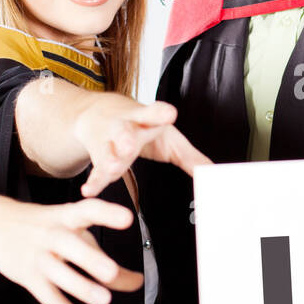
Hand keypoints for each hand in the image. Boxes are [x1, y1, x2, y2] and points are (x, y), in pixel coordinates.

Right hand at [0, 196, 142, 303]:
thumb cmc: (41, 226)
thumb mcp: (66, 225)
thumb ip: (97, 251)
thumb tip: (135, 280)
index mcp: (66, 216)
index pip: (87, 210)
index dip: (107, 214)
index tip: (127, 218)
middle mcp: (52, 235)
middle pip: (70, 246)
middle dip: (90, 259)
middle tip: (112, 273)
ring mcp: (38, 257)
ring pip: (59, 275)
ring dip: (82, 288)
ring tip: (104, 300)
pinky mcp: (28, 278)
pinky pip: (49, 297)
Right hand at [74, 97, 210, 196]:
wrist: (98, 112)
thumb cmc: (139, 126)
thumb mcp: (167, 137)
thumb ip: (189, 157)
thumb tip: (214, 173)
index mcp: (146, 120)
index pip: (154, 114)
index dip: (160, 113)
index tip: (168, 113)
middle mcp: (125, 128)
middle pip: (126, 132)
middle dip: (126, 139)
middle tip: (129, 146)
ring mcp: (108, 141)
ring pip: (107, 151)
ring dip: (109, 160)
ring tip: (112, 169)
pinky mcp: (97, 156)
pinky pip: (94, 170)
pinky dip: (93, 182)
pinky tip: (90, 191)